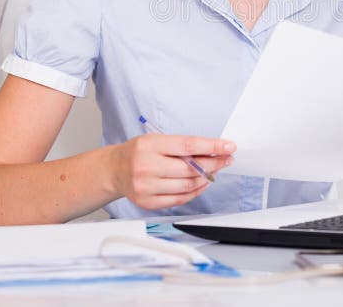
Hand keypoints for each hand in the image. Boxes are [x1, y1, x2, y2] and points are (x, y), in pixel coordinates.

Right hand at [112, 134, 235, 209]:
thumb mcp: (157, 140)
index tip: (229, 146)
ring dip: (207, 178)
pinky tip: (202, 183)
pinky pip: (179, 199)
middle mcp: (147, 166)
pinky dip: (195, 192)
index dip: (212, 147)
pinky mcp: (147, 202)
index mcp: (150, 145)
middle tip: (227, 159)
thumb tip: (212, 152)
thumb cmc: (139, 152)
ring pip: (187, 186)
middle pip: (190, 168)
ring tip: (215, 171)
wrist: (114, 169)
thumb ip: (182, 146)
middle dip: (214, 164)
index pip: (188, 146)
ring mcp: (146, 187)